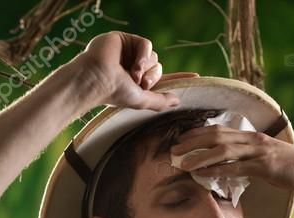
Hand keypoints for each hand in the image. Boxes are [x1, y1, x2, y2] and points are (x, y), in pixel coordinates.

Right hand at [76, 32, 196, 110]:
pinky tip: (134, 65)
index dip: (178, 78)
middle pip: (159, 67)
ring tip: (133, 76)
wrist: (96, 79)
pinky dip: (144, 55)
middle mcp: (134, 67)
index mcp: (137, 81)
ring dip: (147, 67)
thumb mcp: (141, 100)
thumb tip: (178, 101)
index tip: (196, 77)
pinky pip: (146, 44)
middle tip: (141, 84)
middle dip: (153, 77)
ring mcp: (129, 53)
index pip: (163, 78)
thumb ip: (160, 101)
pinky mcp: (125, 39)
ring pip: (154, 56)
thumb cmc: (114, 93)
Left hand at [170, 125, 293, 193]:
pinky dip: (219, 170)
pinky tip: (205, 175)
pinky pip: (238, 167)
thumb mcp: (265, 161)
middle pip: (216, 135)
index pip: (219, 130)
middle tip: (173, 149)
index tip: (179, 140)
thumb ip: (247, 161)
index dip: (197, 134)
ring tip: (183, 163)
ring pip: (224, 149)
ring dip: (200, 156)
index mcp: (251, 137)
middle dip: (192, 142)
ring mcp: (260, 152)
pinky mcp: (266, 166)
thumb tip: (228, 167)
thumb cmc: (290, 168)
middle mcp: (253, 139)